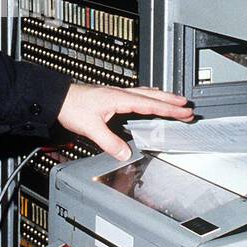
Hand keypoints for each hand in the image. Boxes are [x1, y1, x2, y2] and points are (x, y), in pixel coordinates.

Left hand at [56, 84, 192, 159]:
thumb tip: (124, 153)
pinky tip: (149, 98)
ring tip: (176, 101)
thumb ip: (108, 141)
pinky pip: (138, 94)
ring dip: (162, 97)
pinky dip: (149, 96)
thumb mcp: (91, 128)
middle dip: (172, 101)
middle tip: (188, 107)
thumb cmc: (72, 107)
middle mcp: (121, 93)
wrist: (58, 98)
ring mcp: (117, 94)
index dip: (169, 109)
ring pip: (146, 93)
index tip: (184, 112)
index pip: (151, 104)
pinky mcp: (112, 97)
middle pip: (153, 95)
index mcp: (120, 98)